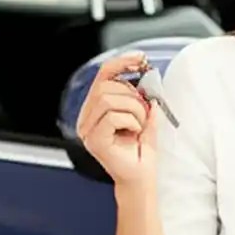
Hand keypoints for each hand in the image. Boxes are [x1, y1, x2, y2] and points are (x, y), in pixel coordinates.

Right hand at [77, 52, 158, 188]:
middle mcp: (87, 118)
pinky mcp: (94, 140)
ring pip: (109, 99)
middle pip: (106, 86)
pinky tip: (134, 132)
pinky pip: (113, 116)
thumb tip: (147, 73)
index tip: (141, 59)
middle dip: (132, 95)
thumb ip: (143, 95)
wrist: (142, 175)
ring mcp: (88, 130)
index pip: (103, 75)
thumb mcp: (145, 114)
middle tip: (143, 112)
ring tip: (139, 124)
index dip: (121, 63)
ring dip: (134, 109)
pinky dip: (131, 121)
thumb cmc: (141, 148)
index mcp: (96, 108)